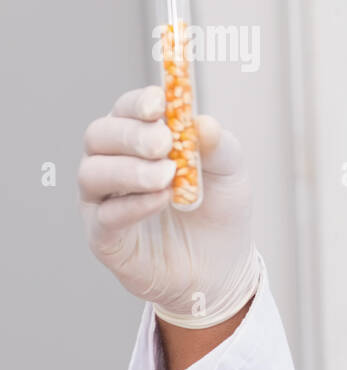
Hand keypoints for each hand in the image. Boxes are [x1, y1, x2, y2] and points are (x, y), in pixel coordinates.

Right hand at [78, 86, 258, 327]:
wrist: (222, 267)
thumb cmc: (219, 211)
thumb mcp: (230, 174)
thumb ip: (219, 147)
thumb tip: (202, 122)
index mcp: (139, 140)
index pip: (125, 110)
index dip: (137, 103)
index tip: (159, 103)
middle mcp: (113, 164)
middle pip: (99, 135)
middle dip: (131, 135)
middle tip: (164, 143)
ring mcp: (103, 201)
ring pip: (93, 173)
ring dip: (131, 170)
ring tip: (168, 177)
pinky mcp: (105, 238)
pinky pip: (106, 216)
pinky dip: (133, 204)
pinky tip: (162, 200)